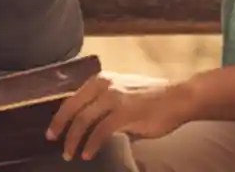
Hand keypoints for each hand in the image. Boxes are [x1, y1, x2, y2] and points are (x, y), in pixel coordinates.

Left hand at [46, 74, 193, 161]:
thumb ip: (107, 107)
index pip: (73, 98)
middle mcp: (105, 84)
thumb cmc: (154, 99)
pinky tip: (88, 154)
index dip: (60, 115)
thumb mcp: (124, 95)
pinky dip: (91, 144)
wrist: (180, 97)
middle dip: (60, 127)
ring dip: (74, 140)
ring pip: (83, 120)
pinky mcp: (125, 112)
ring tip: (70, 154)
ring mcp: (114, 97)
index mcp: (103, 80)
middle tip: (54, 141)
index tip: (53, 130)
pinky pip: (100, 131)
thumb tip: (92, 125)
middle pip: (73, 107)